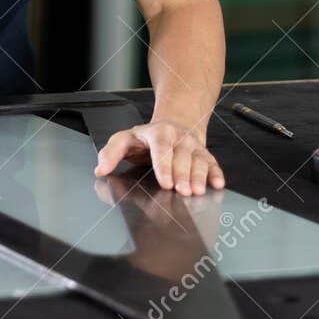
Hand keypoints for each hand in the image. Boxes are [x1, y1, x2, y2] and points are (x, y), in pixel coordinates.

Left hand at [94, 119, 224, 195]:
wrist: (172, 127)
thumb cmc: (145, 139)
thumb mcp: (124, 140)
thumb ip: (110, 153)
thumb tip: (100, 170)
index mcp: (157, 133)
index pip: (161, 147)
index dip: (164, 165)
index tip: (166, 182)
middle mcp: (178, 137)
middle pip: (182, 156)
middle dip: (182, 175)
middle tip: (182, 191)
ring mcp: (193, 146)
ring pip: (199, 160)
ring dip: (199, 177)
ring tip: (197, 192)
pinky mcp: (204, 154)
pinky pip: (212, 163)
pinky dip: (216, 173)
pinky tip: (217, 184)